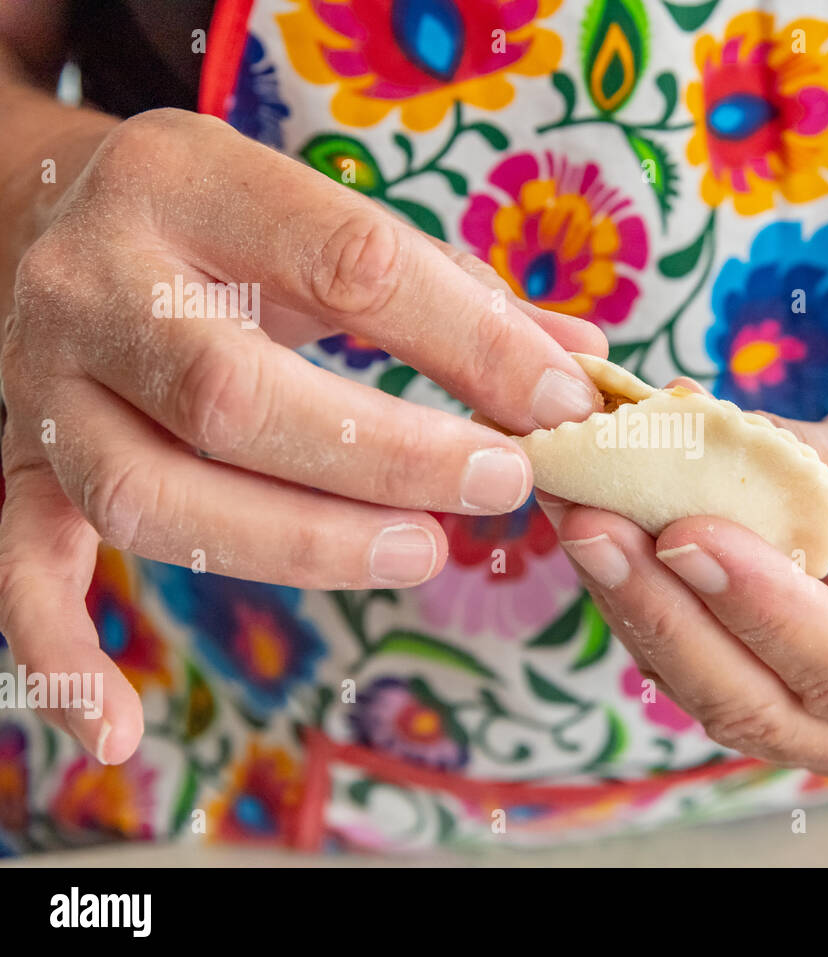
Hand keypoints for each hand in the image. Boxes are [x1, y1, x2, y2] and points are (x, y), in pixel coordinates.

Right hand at [0, 108, 606, 762]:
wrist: (56, 212)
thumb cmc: (236, 228)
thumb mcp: (334, 221)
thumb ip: (460, 294)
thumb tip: (582, 367)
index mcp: (195, 182)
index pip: (350, 263)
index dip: (470, 344)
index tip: (559, 404)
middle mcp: (100, 281)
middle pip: (234, 397)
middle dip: (388, 458)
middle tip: (500, 488)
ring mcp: (43, 379)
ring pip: (147, 493)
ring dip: (294, 545)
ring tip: (419, 552)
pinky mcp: (16, 459)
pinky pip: (23, 568)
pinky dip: (66, 659)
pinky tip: (123, 734)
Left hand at [542, 389, 827, 791]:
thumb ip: (781, 465)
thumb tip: (659, 428)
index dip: (758, 605)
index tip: (683, 533)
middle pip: (752, 701)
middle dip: (662, 609)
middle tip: (592, 523)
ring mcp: (812, 741)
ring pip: (701, 691)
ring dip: (631, 602)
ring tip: (576, 514)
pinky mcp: (752, 711)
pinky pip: (681, 672)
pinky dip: (636, 603)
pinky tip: (596, 536)